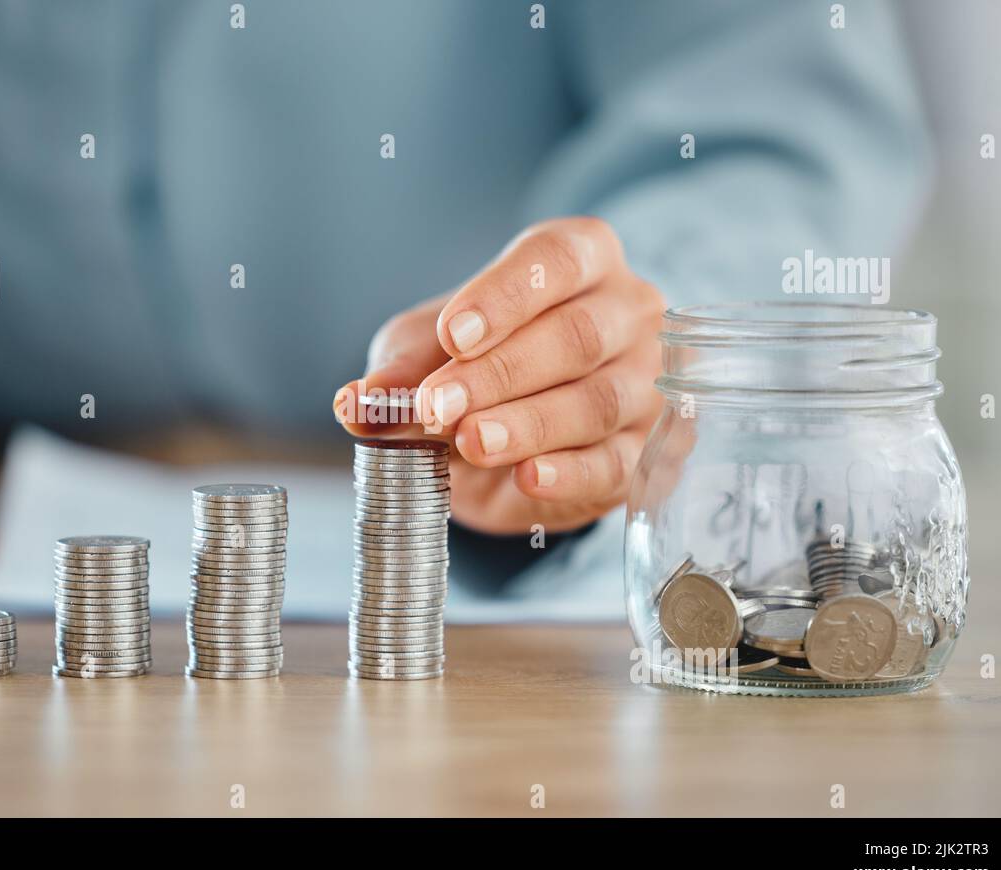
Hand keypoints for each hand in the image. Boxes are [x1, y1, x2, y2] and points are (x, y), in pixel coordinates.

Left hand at [334, 217, 663, 534]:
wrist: (501, 439)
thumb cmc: (469, 368)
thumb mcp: (422, 356)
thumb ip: (397, 373)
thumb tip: (356, 403)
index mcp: (580, 261)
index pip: (557, 259)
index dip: (505, 297)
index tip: (453, 336)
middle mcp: (626, 313)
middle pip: (577, 336)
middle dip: (500, 373)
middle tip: (439, 406)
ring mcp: (644, 383)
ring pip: (598, 401)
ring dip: (529, 423)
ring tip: (470, 442)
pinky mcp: (644, 452)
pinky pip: (617, 462)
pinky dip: (570, 473)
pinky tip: (529, 478)